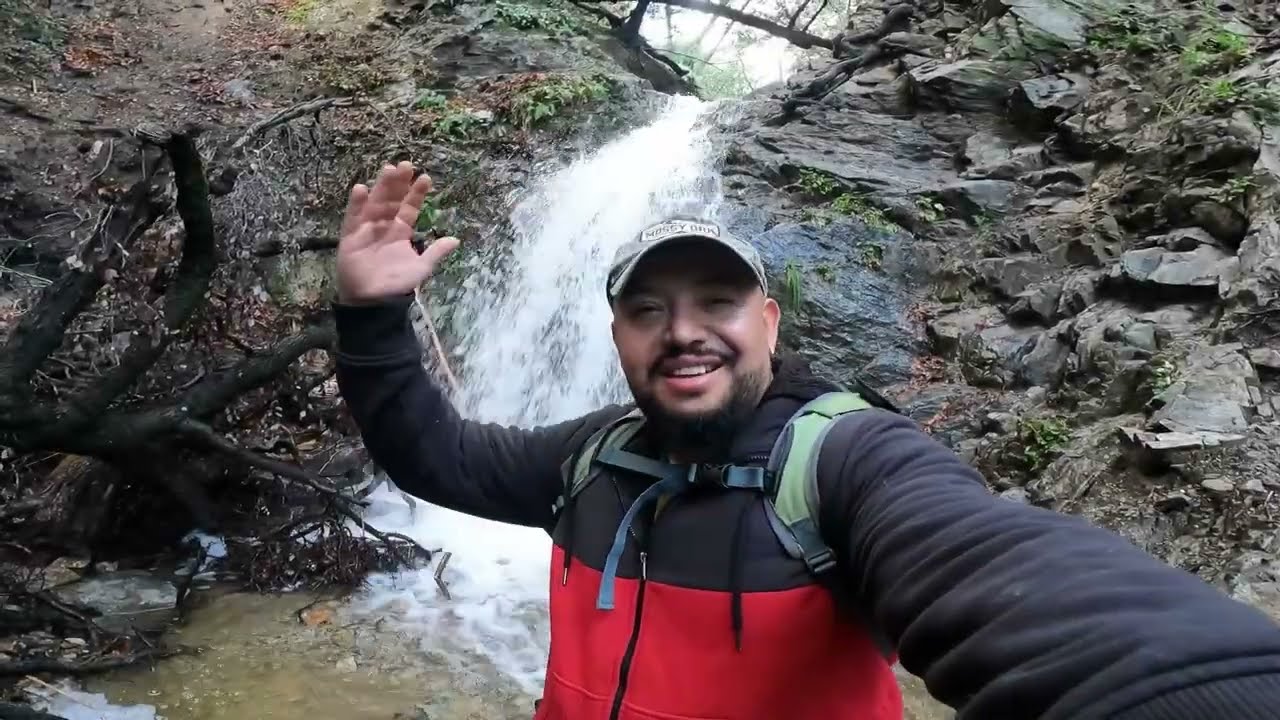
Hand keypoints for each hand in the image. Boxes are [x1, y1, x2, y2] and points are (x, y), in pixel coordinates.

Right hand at [335, 161, 459, 303]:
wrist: (373, 301)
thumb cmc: (396, 284)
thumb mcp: (421, 268)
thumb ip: (436, 252)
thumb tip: (456, 240)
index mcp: (400, 232)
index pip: (409, 208)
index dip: (416, 194)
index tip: (425, 178)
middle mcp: (384, 226)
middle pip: (392, 200)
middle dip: (399, 183)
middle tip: (406, 164)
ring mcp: (366, 229)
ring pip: (375, 203)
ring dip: (381, 187)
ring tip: (389, 169)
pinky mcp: (350, 236)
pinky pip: (352, 217)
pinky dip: (356, 204)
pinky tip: (361, 189)